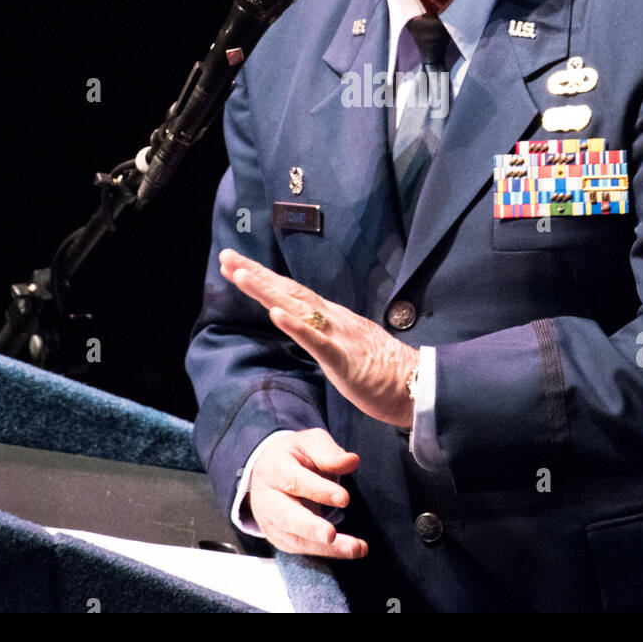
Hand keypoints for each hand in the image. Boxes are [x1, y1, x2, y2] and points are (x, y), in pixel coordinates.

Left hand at [219, 248, 418, 428]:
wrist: (417, 385)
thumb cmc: (383, 371)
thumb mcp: (346, 346)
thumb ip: (325, 333)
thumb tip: (306, 324)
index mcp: (330, 317)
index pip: (290, 293)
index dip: (262, 278)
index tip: (235, 265)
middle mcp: (331, 318)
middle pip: (287, 291)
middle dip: (254, 274)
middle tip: (225, 256)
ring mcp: (337, 335)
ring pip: (296, 308)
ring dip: (267, 291)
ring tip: (240, 275)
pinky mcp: (343, 358)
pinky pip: (316, 340)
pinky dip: (295, 326)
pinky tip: (276, 313)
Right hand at [248, 429, 367, 558]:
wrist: (268, 469)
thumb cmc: (294, 455)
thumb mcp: (310, 443)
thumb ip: (329, 453)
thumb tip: (351, 461)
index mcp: (274, 469)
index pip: (294, 481)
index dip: (319, 490)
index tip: (344, 498)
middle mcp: (268, 498)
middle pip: (286, 516)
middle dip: (310, 527)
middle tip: (331, 535)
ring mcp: (270, 521)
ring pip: (295, 539)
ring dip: (326, 548)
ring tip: (356, 548)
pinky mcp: (279, 537)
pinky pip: (301, 549)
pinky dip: (326, 552)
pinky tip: (349, 549)